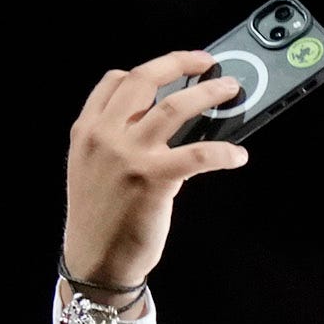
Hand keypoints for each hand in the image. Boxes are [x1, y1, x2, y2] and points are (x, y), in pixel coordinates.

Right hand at [60, 51, 249, 292]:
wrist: (96, 260)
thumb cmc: (100, 217)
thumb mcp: (92, 167)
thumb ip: (115, 138)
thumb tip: (160, 117)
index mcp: (87, 130)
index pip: (115, 81)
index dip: (150, 69)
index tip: (175, 65)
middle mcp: (104, 135)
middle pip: (144, 80)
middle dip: (180, 63)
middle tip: (207, 63)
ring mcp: (129, 155)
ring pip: (176, 107)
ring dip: (209, 93)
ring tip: (230, 91)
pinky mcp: (154, 178)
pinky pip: (200, 153)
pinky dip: (224, 152)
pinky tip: (237, 155)